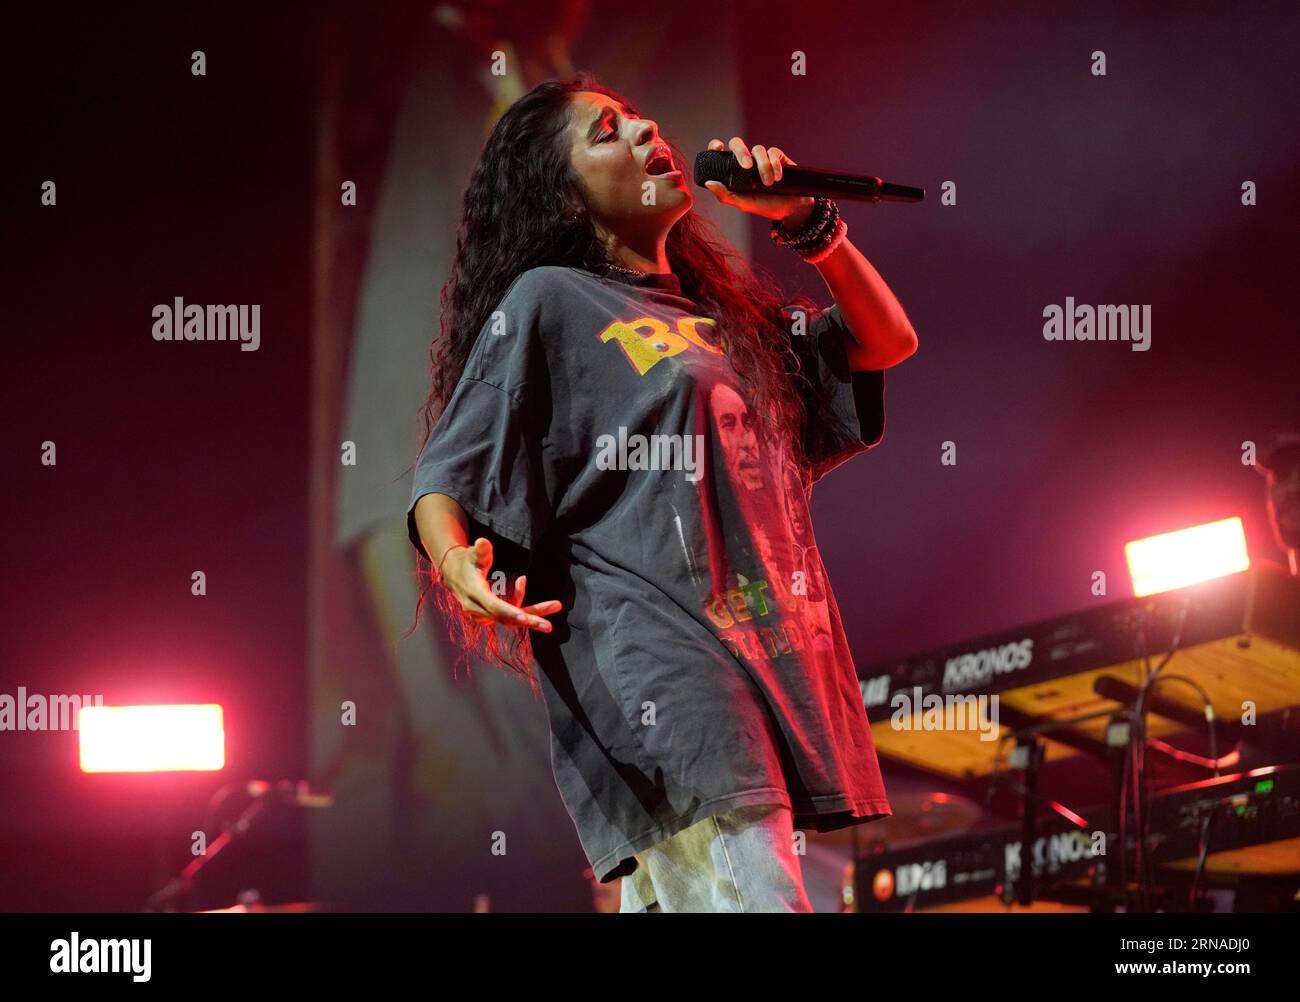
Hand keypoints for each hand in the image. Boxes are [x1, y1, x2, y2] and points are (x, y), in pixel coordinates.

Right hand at [440, 537, 561, 632]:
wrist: (452, 574)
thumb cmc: (466, 561)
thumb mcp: (472, 553)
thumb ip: (480, 550)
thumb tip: (483, 542)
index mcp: (474, 594)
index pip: (494, 607)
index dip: (509, 612)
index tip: (525, 618)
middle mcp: (478, 609)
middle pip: (506, 619)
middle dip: (529, 621)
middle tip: (549, 626)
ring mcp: (483, 615)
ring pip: (511, 619)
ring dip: (533, 614)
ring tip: (555, 605)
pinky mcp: (489, 617)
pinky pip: (509, 615)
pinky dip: (522, 606)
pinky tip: (522, 583)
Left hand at [703, 137, 814, 224]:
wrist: (789, 208)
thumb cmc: (764, 206)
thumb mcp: (742, 204)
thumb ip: (725, 194)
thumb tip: (708, 182)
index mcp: (732, 171)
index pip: (720, 153)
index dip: (715, 145)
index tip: (719, 147)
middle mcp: (744, 162)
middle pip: (737, 143)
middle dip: (741, 151)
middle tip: (748, 166)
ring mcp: (760, 158)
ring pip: (757, 149)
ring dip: (763, 166)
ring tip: (768, 184)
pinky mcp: (776, 157)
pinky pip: (772, 152)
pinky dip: (775, 164)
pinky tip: (778, 177)